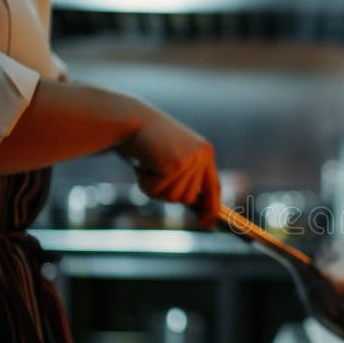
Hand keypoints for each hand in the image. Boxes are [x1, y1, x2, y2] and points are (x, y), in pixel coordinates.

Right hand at [118, 104, 219, 227]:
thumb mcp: (171, 158)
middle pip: (188, 198)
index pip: (214, 187)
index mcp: (205, 153)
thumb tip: (195, 206)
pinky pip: (158, 191)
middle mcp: (202, 156)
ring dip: (154, 188)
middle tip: (153, 172)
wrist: (129, 119)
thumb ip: (185, 177)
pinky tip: (142, 164)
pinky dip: (145, 183)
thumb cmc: (146, 141)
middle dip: (166, 192)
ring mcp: (190, 160)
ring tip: (147, 165)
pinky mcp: (175, 165)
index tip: (206, 223)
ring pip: (173, 198)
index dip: (211, 208)